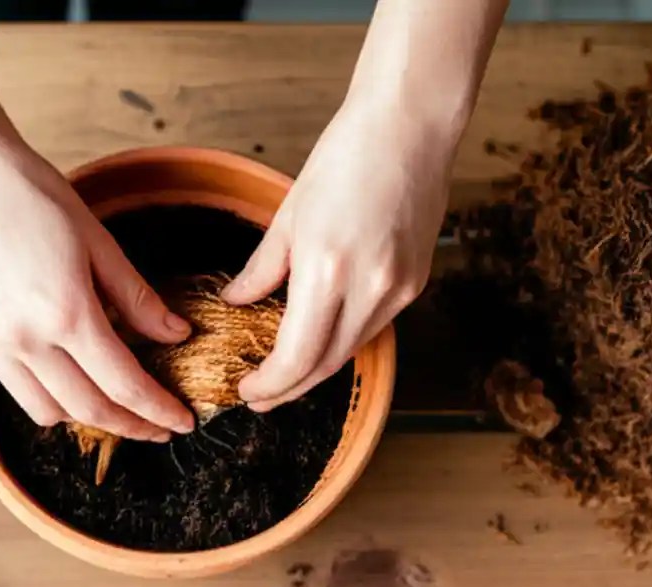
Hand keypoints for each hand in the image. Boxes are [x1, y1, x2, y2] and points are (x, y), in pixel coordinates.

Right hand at [0, 142, 195, 440]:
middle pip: (91, 409)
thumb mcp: (97, 240)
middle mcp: (30, 339)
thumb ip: (136, 296)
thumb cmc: (31, 194)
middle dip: (133, 425)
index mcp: (68, 313)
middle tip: (162, 427)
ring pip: (52, 411)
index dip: (158, 410)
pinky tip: (75, 387)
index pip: (124, 384)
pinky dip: (53, 402)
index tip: (182, 421)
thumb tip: (175, 334)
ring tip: (121, 408)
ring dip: (91, 418)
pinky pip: (20, 392)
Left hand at [221, 101, 454, 411]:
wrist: (411, 125)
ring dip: (317, 368)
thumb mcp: (289, 214)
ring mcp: (400, 288)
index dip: (270, 384)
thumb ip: (261, 269)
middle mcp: (370, 287)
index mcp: (328, 269)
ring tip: (284, 374)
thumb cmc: (346, 157)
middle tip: (259, 397)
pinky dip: (344, 338)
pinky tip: (321, 337)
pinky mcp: (416, 282)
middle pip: (326, 366)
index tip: (247, 391)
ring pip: (352, 350)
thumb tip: (234, 301)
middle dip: (289, 388)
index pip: (296, 357)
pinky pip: (374, 326)